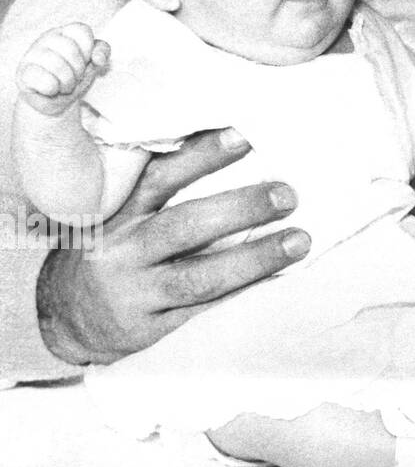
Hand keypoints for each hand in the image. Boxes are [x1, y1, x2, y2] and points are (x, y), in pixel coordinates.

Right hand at [17, 23, 109, 116]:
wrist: (56, 100)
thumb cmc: (75, 76)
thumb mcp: (94, 62)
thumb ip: (102, 51)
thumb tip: (97, 57)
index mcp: (65, 33)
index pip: (81, 30)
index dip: (89, 50)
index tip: (86, 61)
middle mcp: (46, 39)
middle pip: (69, 48)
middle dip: (79, 69)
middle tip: (75, 77)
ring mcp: (32, 55)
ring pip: (56, 64)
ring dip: (68, 81)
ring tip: (65, 85)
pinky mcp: (22, 74)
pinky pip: (44, 80)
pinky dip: (53, 89)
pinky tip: (51, 90)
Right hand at [36, 128, 309, 364]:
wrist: (64, 320)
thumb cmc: (110, 251)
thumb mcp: (117, 214)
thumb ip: (158, 187)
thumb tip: (233, 144)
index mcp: (116, 214)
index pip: (158, 178)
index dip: (200, 156)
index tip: (243, 137)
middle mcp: (123, 251)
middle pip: (184, 227)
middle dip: (240, 208)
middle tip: (287, 194)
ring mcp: (137, 294)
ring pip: (200, 277)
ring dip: (254, 258)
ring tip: (299, 240)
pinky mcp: (153, 330)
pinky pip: (205, 311)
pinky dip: (243, 294)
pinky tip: (278, 280)